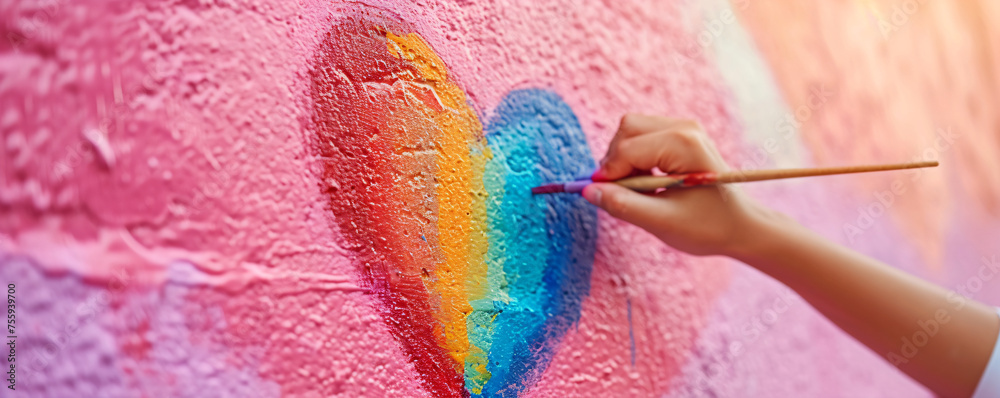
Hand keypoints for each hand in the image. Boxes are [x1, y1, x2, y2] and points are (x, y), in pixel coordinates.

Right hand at [583, 114, 778, 255]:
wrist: (740, 225)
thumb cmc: (707, 227)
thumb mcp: (662, 222)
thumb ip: (623, 205)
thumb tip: (588, 191)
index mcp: (683, 144)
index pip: (626, 150)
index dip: (608, 175)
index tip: (603, 198)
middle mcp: (684, 127)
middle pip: (626, 130)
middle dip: (615, 162)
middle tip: (624, 194)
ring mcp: (683, 128)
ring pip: (630, 130)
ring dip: (623, 160)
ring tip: (639, 189)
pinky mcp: (680, 134)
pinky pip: (642, 136)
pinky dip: (634, 158)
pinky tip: (648, 182)